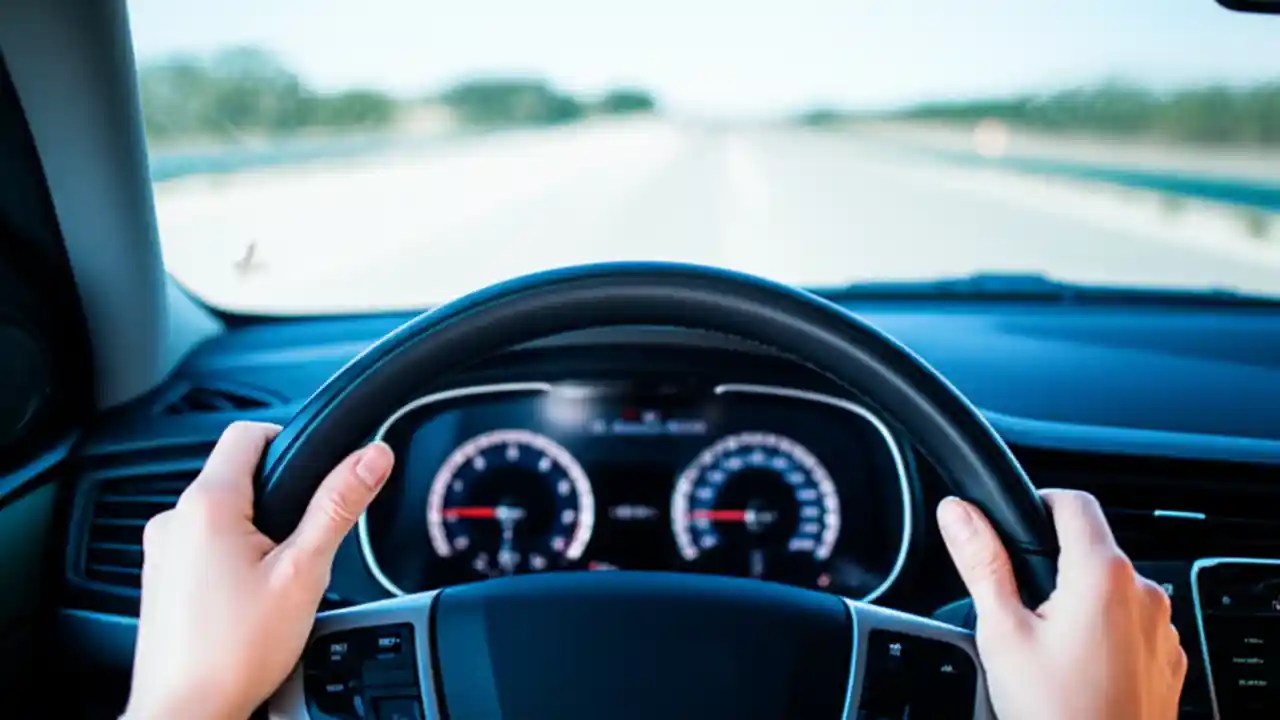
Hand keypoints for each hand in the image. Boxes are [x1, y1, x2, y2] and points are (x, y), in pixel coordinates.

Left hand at [122, 421, 394, 719]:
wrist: (187, 713)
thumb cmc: (235, 652)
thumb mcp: (305, 572)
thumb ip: (339, 506)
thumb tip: (372, 457)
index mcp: (207, 504)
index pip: (249, 433)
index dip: (290, 443)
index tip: (313, 475)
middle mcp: (173, 520)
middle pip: (238, 475)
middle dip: (278, 502)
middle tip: (300, 549)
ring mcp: (161, 551)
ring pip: (222, 514)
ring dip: (254, 534)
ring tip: (274, 582)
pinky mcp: (160, 579)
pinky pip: (202, 546)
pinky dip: (231, 560)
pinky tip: (247, 601)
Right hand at [936, 489, 1185, 719]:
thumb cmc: (1056, 714)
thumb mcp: (1002, 632)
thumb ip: (981, 562)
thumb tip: (957, 512)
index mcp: (1102, 575)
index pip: (1074, 502)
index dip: (1038, 503)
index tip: (1016, 529)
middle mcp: (1144, 593)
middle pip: (1091, 548)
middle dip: (1053, 567)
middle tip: (1020, 611)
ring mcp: (1162, 629)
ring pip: (1111, 590)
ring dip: (1080, 602)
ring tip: (1048, 650)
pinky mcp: (1167, 659)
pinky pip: (1132, 625)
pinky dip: (1104, 634)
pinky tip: (1077, 670)